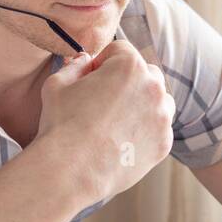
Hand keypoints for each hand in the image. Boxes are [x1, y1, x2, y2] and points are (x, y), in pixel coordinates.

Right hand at [35, 40, 174, 202]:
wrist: (70, 171)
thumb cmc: (61, 125)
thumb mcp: (57, 84)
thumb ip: (76, 65)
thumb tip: (86, 59)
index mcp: (130, 66)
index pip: (121, 51)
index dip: (101, 62)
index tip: (90, 80)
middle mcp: (153, 87)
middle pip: (144, 73)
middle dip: (126, 81)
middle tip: (102, 101)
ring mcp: (162, 117)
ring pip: (157, 100)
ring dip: (141, 104)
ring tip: (113, 121)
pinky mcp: (164, 143)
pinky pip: (157, 128)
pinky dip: (144, 131)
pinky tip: (120, 141)